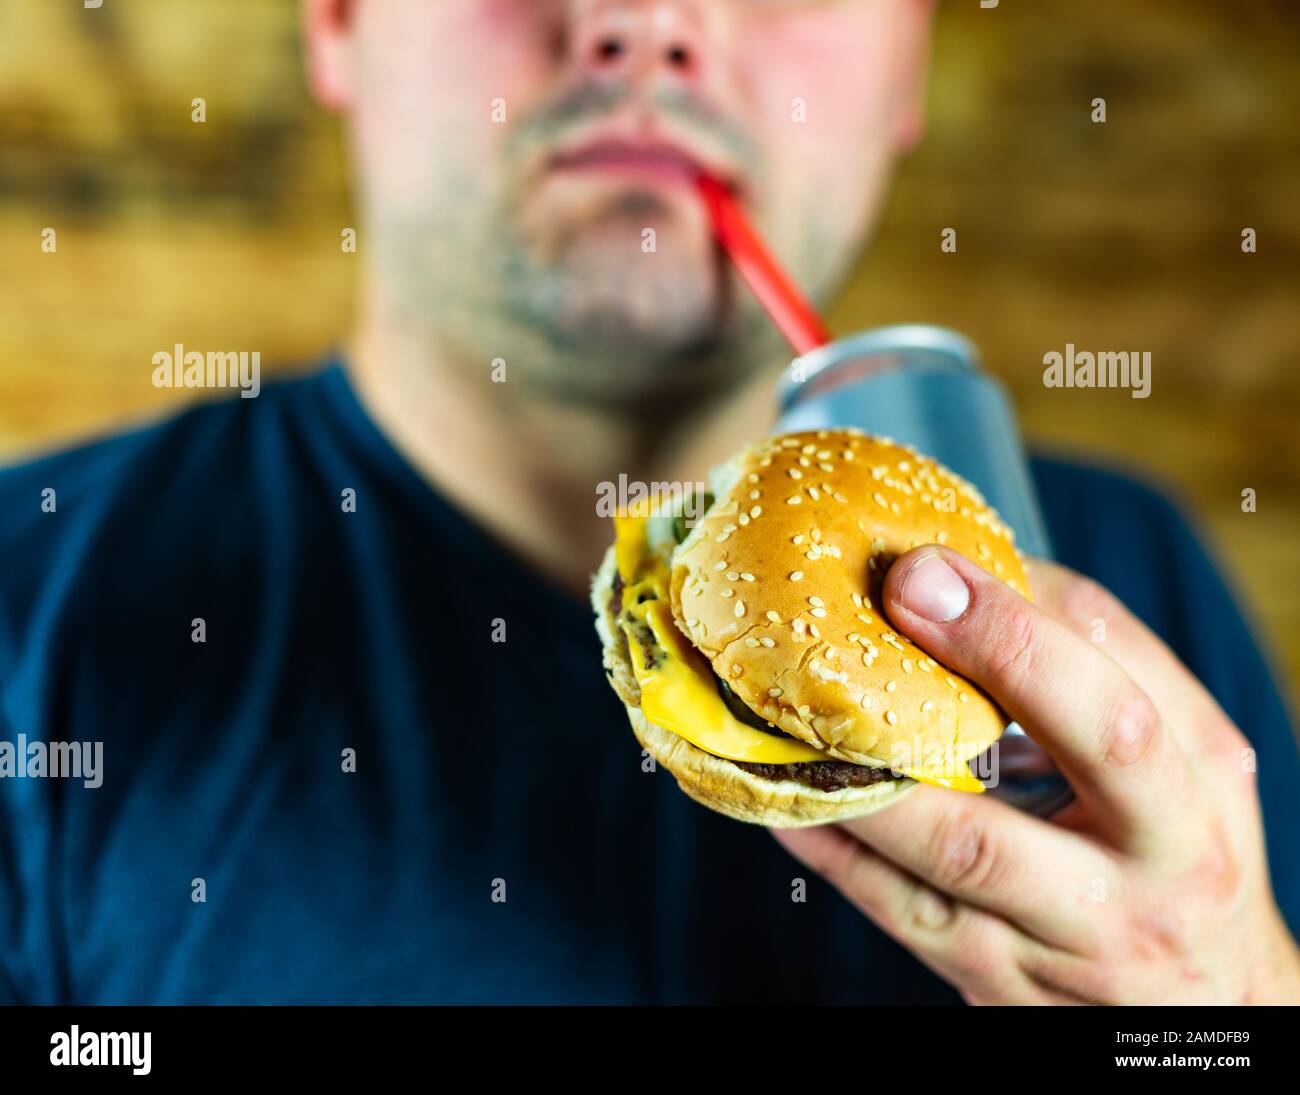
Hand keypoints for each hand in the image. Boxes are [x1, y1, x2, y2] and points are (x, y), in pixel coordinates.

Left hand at [771, 547, 1299, 1003]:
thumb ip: (1108, 662)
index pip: (1111, 715)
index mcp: (1193, 808)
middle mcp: (1132, 891)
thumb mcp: (1192, 756)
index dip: (1012, 638)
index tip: (926, 569)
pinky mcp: (993, 985)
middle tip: (868, 617)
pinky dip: (834, 848)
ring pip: (943, 863)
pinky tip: (785, 797)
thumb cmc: (1185, 853)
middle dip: (939, 702)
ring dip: (851, 786)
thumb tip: (982, 572)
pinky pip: (898, 912)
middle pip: (1027, 802)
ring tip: (782, 715)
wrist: (1208, 1011)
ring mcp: (1056, 952)